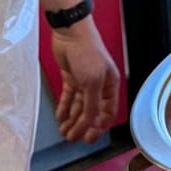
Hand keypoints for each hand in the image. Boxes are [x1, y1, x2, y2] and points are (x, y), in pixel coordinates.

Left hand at [51, 17, 120, 143]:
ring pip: (79, 106)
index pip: (107, 112)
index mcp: (110, 85)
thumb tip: (91, 123)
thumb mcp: (93, 81)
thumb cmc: (87, 51)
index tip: (89, 138)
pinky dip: (64, 108)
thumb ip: (92, 104)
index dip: (99, 127)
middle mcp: (98, 85)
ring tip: (64, 131)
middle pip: (91, 112)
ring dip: (72, 120)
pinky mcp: (71, 76)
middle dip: (82, 126)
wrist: (70, 32)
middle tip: (72, 138)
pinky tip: (60, 117)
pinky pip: (69, 97)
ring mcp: (84, 81)